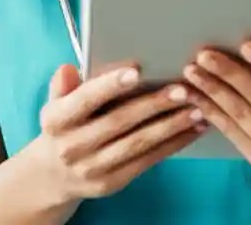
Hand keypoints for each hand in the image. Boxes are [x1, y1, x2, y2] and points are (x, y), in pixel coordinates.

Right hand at [31, 63, 207, 204]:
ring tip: (196, 109)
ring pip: (138, 143)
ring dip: (171, 126)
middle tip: (182, 89)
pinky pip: (147, 161)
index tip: (136, 71)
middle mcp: (72, 146)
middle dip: (153, 104)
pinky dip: (172, 144)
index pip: (85, 100)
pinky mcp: (112, 183)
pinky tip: (191, 130)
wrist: (53, 175)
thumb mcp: (55, 104)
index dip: (109, 86)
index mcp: (56, 120)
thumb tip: (69, 68)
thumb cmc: (63, 128)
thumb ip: (64, 85)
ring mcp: (92, 168)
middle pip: (118, 122)